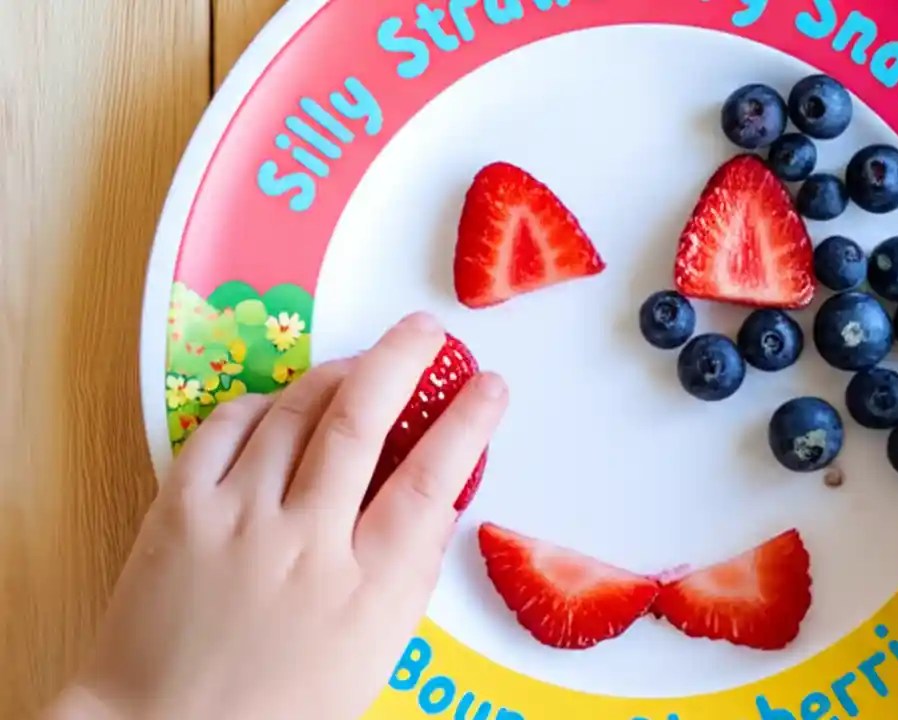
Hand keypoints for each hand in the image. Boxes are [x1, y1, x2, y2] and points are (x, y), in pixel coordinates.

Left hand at [45, 312, 507, 719]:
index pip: (432, 480)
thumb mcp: (373, 651)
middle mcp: (304, 542)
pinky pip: (227, 427)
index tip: (488, 387)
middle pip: (362, 421)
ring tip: (360, 361)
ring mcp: (237, 519)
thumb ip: (407, 573)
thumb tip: (436, 502)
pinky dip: (261, 402)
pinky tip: (281, 402)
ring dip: (337, 373)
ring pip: (295, 412)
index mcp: (365, 588)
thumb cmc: (278, 706)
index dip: (468, 421)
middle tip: (427, 332)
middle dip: (403, 360)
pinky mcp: (180, 509)